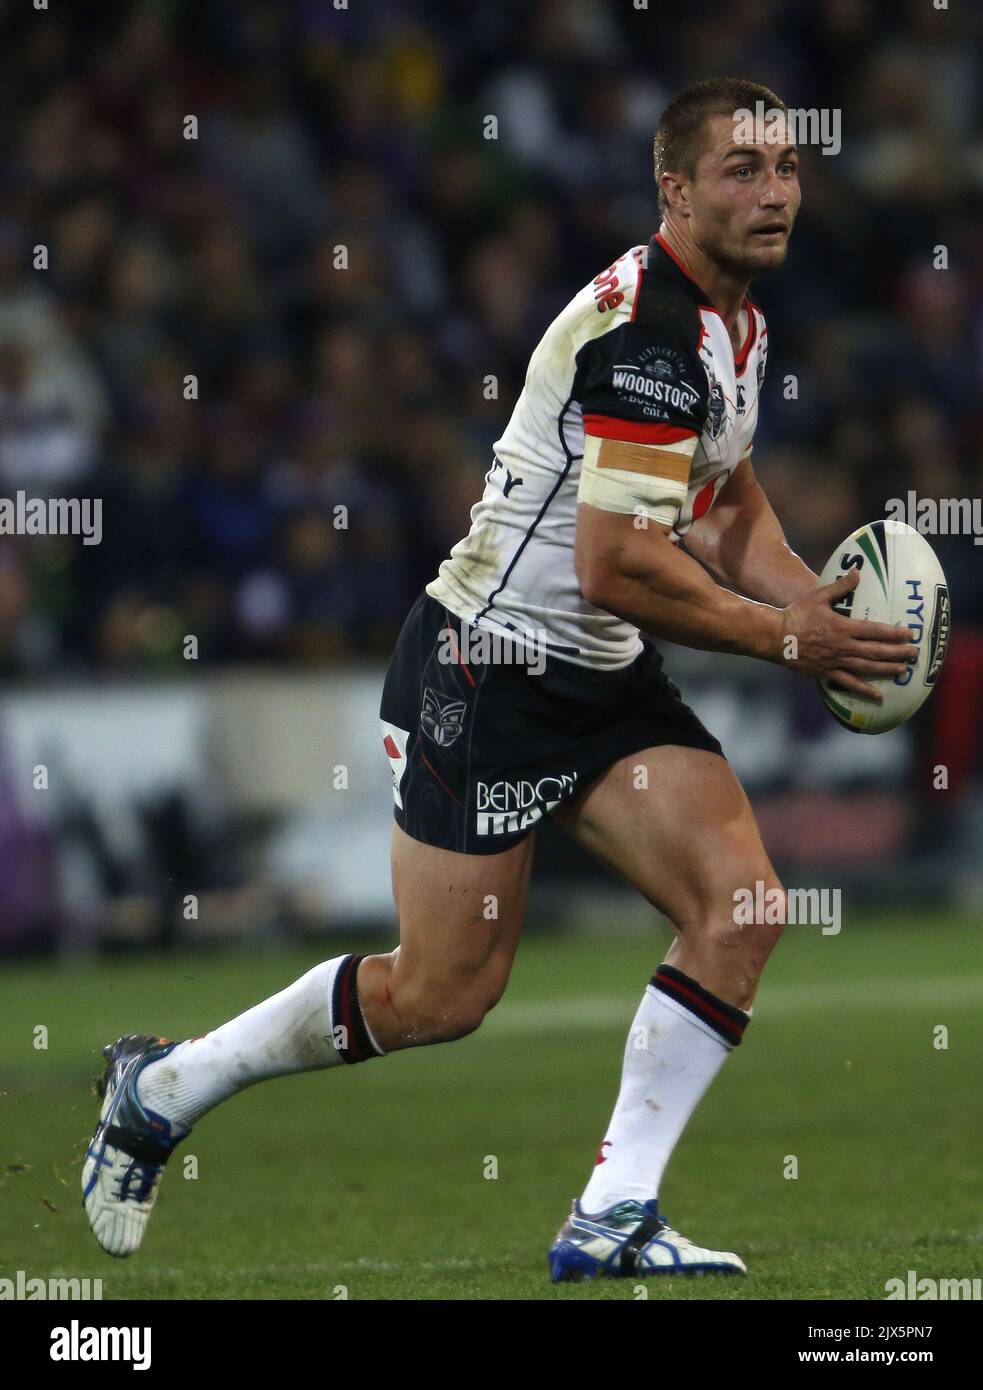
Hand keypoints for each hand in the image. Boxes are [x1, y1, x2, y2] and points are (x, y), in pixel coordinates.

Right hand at [779, 569, 917, 701]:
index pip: (876, 631)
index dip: (895, 633)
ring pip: (867, 668)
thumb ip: (841, 586)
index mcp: (844, 627)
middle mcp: (844, 647)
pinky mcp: (827, 673)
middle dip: (898, 652)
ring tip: (903, 670)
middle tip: (915, 653)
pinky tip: (878, 695)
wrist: (776, 637)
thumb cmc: (797, 614)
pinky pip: (849, 684)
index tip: (910, 634)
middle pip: (876, 651)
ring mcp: (836, 662)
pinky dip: (865, 690)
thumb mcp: (818, 596)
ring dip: (887, 669)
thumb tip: (858, 572)